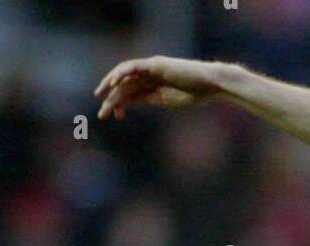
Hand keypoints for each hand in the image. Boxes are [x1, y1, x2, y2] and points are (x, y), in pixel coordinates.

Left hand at [95, 57, 229, 119]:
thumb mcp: (167, 100)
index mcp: (153, 86)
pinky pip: (134, 67)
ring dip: (111, 86)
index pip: (131, 94)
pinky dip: (122, 73)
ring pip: (126, 77)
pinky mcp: (156, 65)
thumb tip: (131, 102)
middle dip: (112, 99)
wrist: (209, 84)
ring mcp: (152, 68)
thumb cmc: (195, 94)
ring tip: (101, 96)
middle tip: (101, 114)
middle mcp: (149, 75)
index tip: (115, 117)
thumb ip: (149, 99)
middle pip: (125, 86)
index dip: (120, 104)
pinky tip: (113, 82)